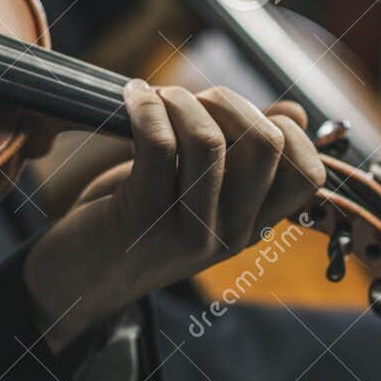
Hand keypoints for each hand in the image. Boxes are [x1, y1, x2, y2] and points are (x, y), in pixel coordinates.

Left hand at [25, 84, 323, 348]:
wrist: (72, 281)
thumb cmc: (136, 221)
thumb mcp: (198, 192)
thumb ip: (243, 156)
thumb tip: (296, 114)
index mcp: (252, 226)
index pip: (308, 175)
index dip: (284, 129)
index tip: (236, 114)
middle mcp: (230, 235)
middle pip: (266, 145)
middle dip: (227, 101)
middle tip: (188, 100)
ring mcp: (188, 232)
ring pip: (209, 141)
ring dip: (180, 101)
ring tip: (155, 99)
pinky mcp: (140, 220)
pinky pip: (158, 144)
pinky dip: (145, 108)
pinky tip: (132, 99)